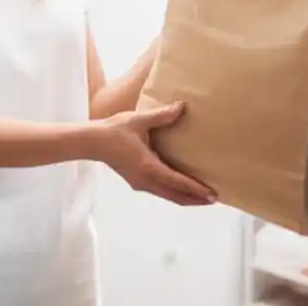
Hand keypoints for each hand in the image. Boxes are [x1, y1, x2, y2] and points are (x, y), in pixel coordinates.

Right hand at [95, 102, 216, 206]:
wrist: (93, 142)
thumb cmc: (114, 130)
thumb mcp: (139, 120)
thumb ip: (162, 115)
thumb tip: (182, 106)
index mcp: (148, 167)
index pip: (177, 182)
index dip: (196, 189)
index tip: (212, 194)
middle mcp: (145, 180)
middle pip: (175, 196)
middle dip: (195, 199)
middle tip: (214, 199)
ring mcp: (140, 183)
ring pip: (168, 196)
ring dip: (185, 198)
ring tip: (202, 197)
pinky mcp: (137, 181)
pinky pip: (161, 191)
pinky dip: (175, 193)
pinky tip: (181, 188)